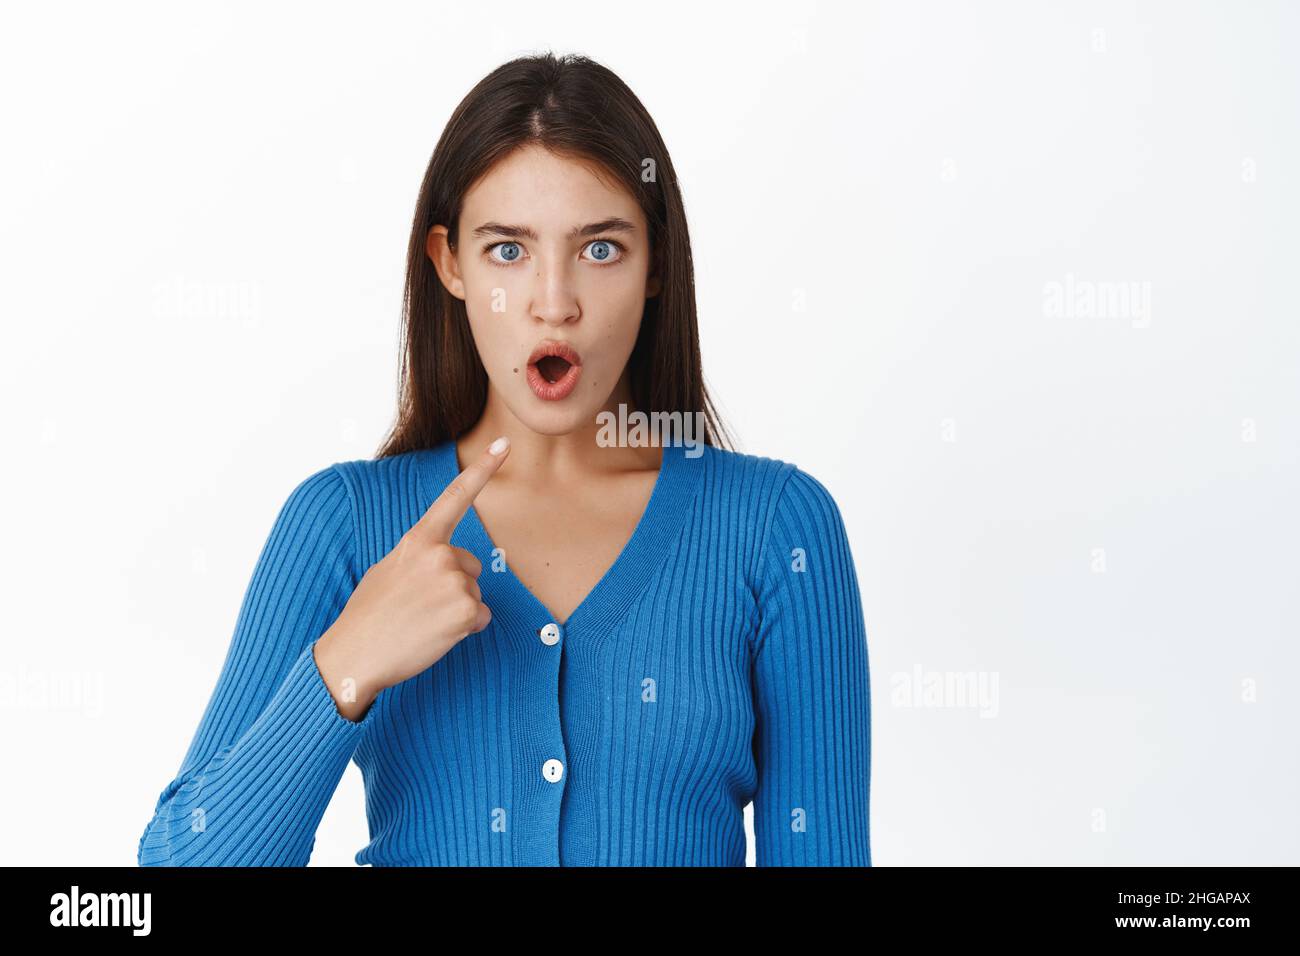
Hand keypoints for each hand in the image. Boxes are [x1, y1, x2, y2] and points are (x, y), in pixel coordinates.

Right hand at [315, 436, 509, 718]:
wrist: (354, 655)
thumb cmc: (369, 615)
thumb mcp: (390, 569)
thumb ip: (422, 557)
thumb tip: (448, 565)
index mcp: (418, 539)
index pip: (455, 498)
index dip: (483, 470)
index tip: (505, 445)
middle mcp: (440, 554)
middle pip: (472, 566)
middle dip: (455, 586)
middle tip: (419, 607)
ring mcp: (455, 581)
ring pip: (475, 595)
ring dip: (457, 611)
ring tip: (421, 622)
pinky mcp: (465, 611)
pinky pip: (480, 619)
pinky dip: (464, 631)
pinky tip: (433, 636)